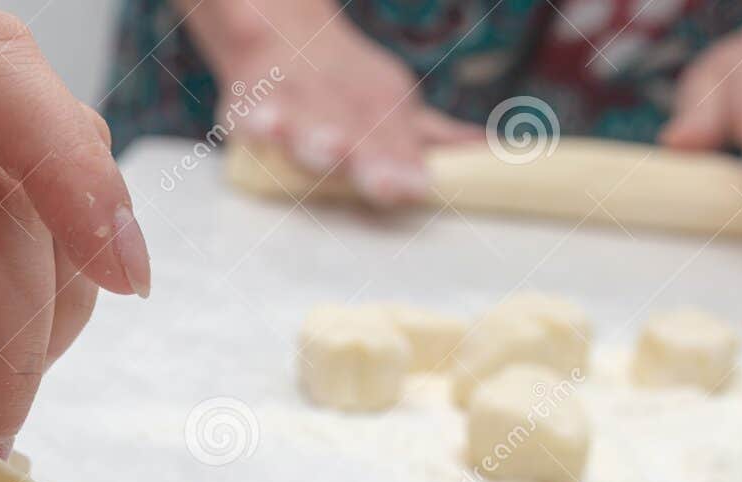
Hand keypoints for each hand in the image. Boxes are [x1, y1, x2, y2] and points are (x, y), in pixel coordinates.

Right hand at [182, 0, 481, 203]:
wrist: (277, 33)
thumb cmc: (341, 86)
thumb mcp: (391, 105)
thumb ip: (432, 137)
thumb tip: (489, 150)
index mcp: (380, 107)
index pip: (397, 141)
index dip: (405, 164)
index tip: (417, 188)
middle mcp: (341, 106)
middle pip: (358, 136)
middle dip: (372, 161)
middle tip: (388, 186)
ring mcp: (297, 106)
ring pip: (310, 124)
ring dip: (320, 140)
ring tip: (331, 153)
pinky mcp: (252, 108)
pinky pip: (254, 117)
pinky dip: (260, 122)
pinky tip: (266, 128)